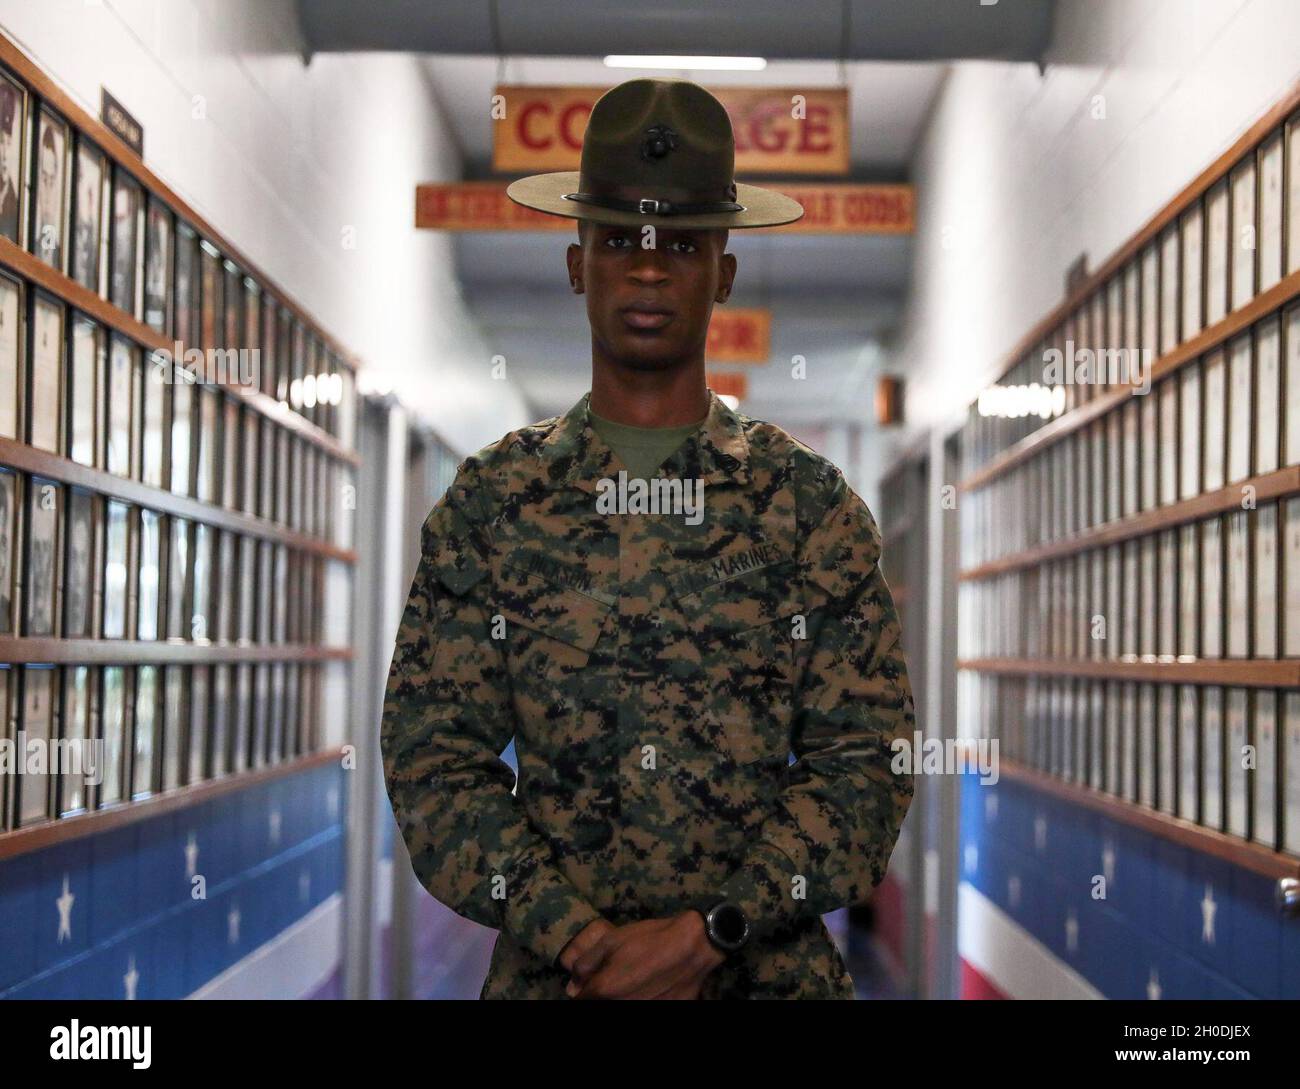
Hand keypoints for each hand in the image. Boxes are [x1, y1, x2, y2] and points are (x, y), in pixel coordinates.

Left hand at [566, 911, 726, 999]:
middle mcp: (619, 1006)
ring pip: (622, 1006)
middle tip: (616, 979)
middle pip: (601, 1005)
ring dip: (622, 998)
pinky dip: (642, 999)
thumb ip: (586, 962)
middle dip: (602, 995)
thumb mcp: (611, 941)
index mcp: (603, 990)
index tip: (592, 982)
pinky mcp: (661, 1012)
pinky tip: (649, 988)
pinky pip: (644, 1005)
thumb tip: (574, 981)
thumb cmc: (648, 939)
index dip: (584, 990)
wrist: (690, 947)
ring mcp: (641, 1010)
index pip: (581, 1000)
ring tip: (633, 982)